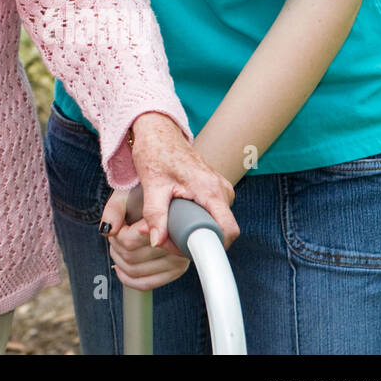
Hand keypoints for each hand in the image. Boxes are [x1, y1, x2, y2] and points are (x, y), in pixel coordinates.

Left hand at [100, 112, 237, 269]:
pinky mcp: (214, 189)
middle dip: (195, 239)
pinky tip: (176, 215)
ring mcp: (220, 188)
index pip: (227, 231)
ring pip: (215, 222)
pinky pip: (211, 213)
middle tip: (167, 237)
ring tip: (168, 222)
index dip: (210, 246)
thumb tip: (156, 242)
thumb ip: (155, 215)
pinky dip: (195, 219)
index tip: (185, 250)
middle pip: (219, 229)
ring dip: (194, 229)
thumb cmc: (156, 151)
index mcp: (211, 189)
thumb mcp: (152, 185)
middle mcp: (222, 189)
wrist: (158, 131)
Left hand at [102, 188, 190, 290]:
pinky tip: (120, 267)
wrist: (171, 200)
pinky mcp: (175, 271)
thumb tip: (107, 231)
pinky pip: (146, 284)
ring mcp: (177, 261)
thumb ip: (115, 209)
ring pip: (134, 270)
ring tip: (121, 243)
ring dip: (120, 258)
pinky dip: (127, 278)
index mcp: (167, 224)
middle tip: (118, 232)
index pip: (129, 241)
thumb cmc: (147, 196)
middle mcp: (176, 246)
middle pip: (129, 256)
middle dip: (116, 244)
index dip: (118, 234)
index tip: (121, 226)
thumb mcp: (128, 193)